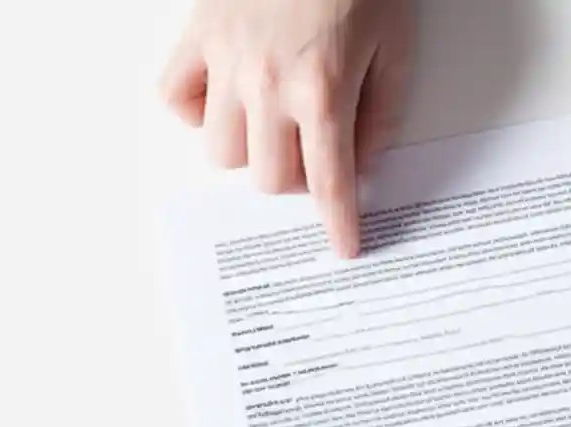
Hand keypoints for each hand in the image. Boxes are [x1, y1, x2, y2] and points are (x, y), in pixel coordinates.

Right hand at [160, 0, 413, 257]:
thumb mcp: (395, 48)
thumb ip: (382, 113)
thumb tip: (363, 161)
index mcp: (324, 92)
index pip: (330, 182)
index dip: (338, 223)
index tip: (345, 247)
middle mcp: (268, 85)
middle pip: (269, 178)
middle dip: (297, 182)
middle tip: (315, 158)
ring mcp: (226, 62)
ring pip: (220, 150)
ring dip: (251, 152)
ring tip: (273, 128)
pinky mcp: (198, 35)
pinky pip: (175, 98)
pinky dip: (196, 112)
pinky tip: (225, 100)